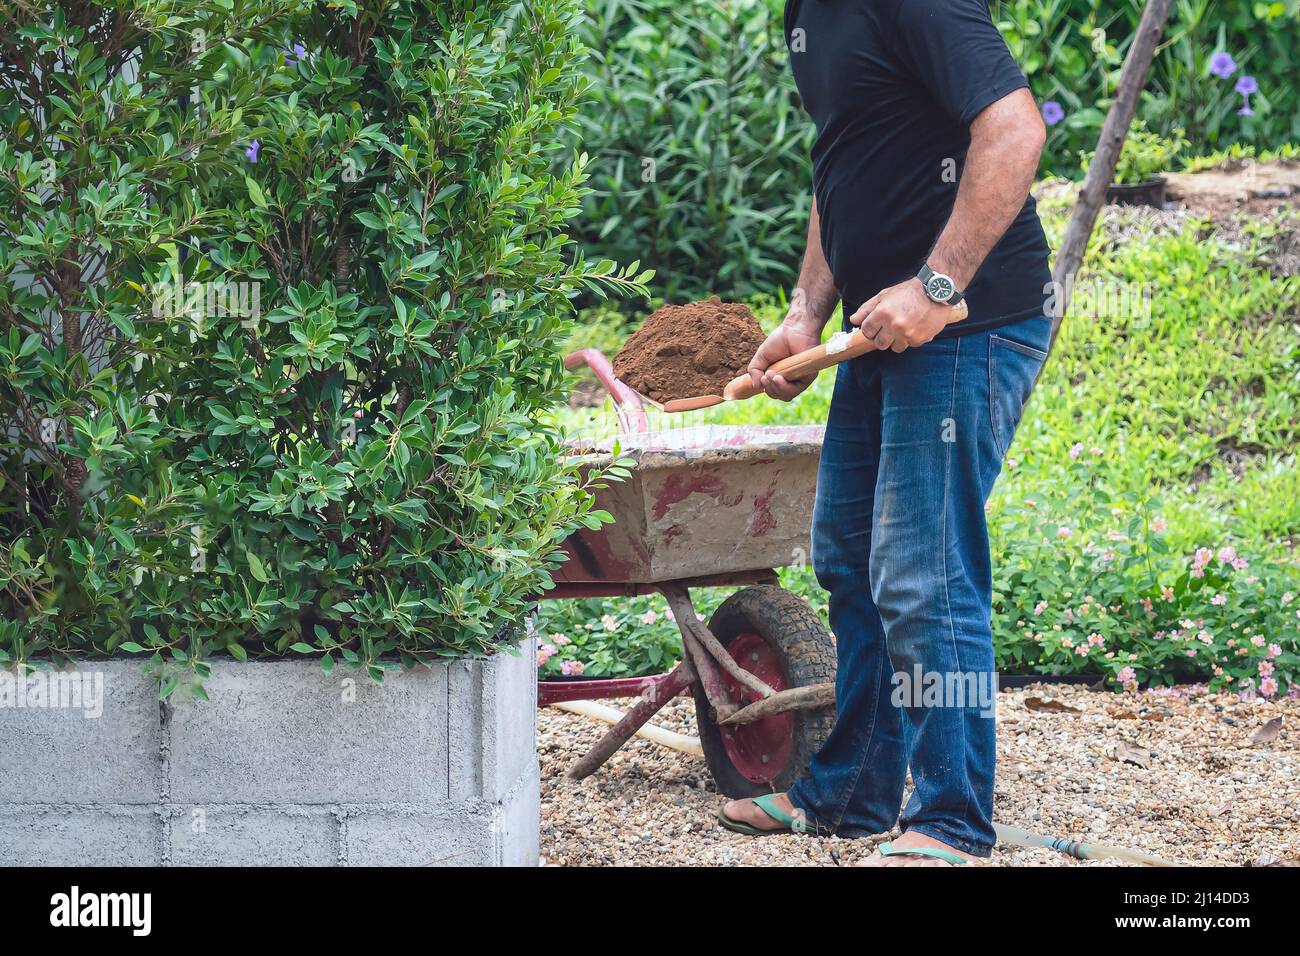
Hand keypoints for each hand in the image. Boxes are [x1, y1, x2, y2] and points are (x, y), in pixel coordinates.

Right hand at [747, 315, 823, 400]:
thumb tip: (756, 386)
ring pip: (787, 395)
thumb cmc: (779, 341)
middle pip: (779, 395)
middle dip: (770, 389)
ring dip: (776, 388)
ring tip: (771, 376)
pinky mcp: (808, 376)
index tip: (762, 377)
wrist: (794, 329)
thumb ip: (755, 371)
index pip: (773, 391)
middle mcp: (790, 380)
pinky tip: (779, 377)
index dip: (767, 388)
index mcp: (780, 377)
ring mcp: (800, 379)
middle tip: (765, 377)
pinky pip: (797, 389)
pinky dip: (785, 386)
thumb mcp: (761, 357)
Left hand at [849, 278, 964, 352]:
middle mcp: (894, 326)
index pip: (866, 331)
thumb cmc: (909, 292)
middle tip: (887, 329)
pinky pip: (910, 345)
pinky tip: (915, 326)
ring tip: (903, 327)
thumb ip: (867, 309)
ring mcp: (907, 334)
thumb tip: (854, 320)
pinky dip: (911, 339)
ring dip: (897, 340)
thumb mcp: (884, 295)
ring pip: (895, 347)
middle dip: (881, 338)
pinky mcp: (920, 339)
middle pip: (879, 344)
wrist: (936, 290)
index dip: (869, 329)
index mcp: (883, 313)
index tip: (874, 327)